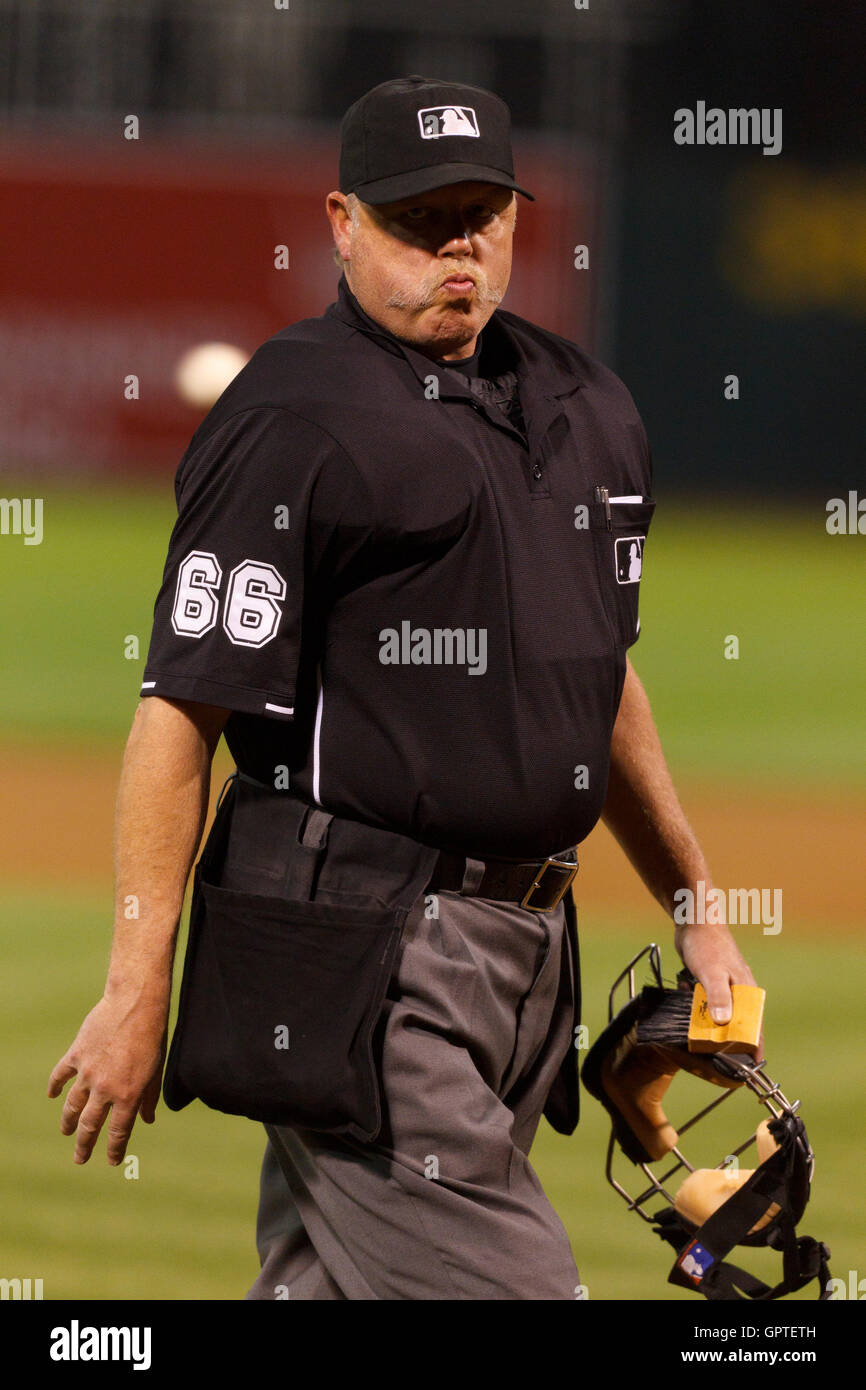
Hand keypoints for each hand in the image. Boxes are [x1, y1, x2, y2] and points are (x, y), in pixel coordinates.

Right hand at [47, 991, 167, 1164]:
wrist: (135, 1004)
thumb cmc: (152, 1037)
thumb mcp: (156, 1071)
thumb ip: (150, 1098)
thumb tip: (149, 1120)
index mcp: (129, 1096)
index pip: (118, 1132)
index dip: (114, 1149)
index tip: (111, 1161)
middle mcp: (106, 1089)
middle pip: (90, 1126)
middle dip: (85, 1145)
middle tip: (80, 1159)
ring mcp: (88, 1073)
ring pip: (72, 1106)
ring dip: (67, 1122)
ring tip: (66, 1132)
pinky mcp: (76, 1055)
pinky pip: (61, 1076)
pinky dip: (55, 1086)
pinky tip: (53, 1095)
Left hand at [674, 920, 763, 1059]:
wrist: (694, 920)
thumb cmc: (707, 945)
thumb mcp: (712, 973)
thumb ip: (717, 997)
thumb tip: (723, 1023)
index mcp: (746, 991)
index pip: (755, 1026)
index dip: (754, 1047)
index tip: (751, 1067)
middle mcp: (738, 991)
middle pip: (735, 1023)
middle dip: (725, 1038)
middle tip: (713, 1054)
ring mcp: (723, 987)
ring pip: (717, 1013)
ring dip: (705, 1020)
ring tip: (694, 1029)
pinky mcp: (708, 982)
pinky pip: (703, 1001)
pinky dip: (694, 1003)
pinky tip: (685, 993)